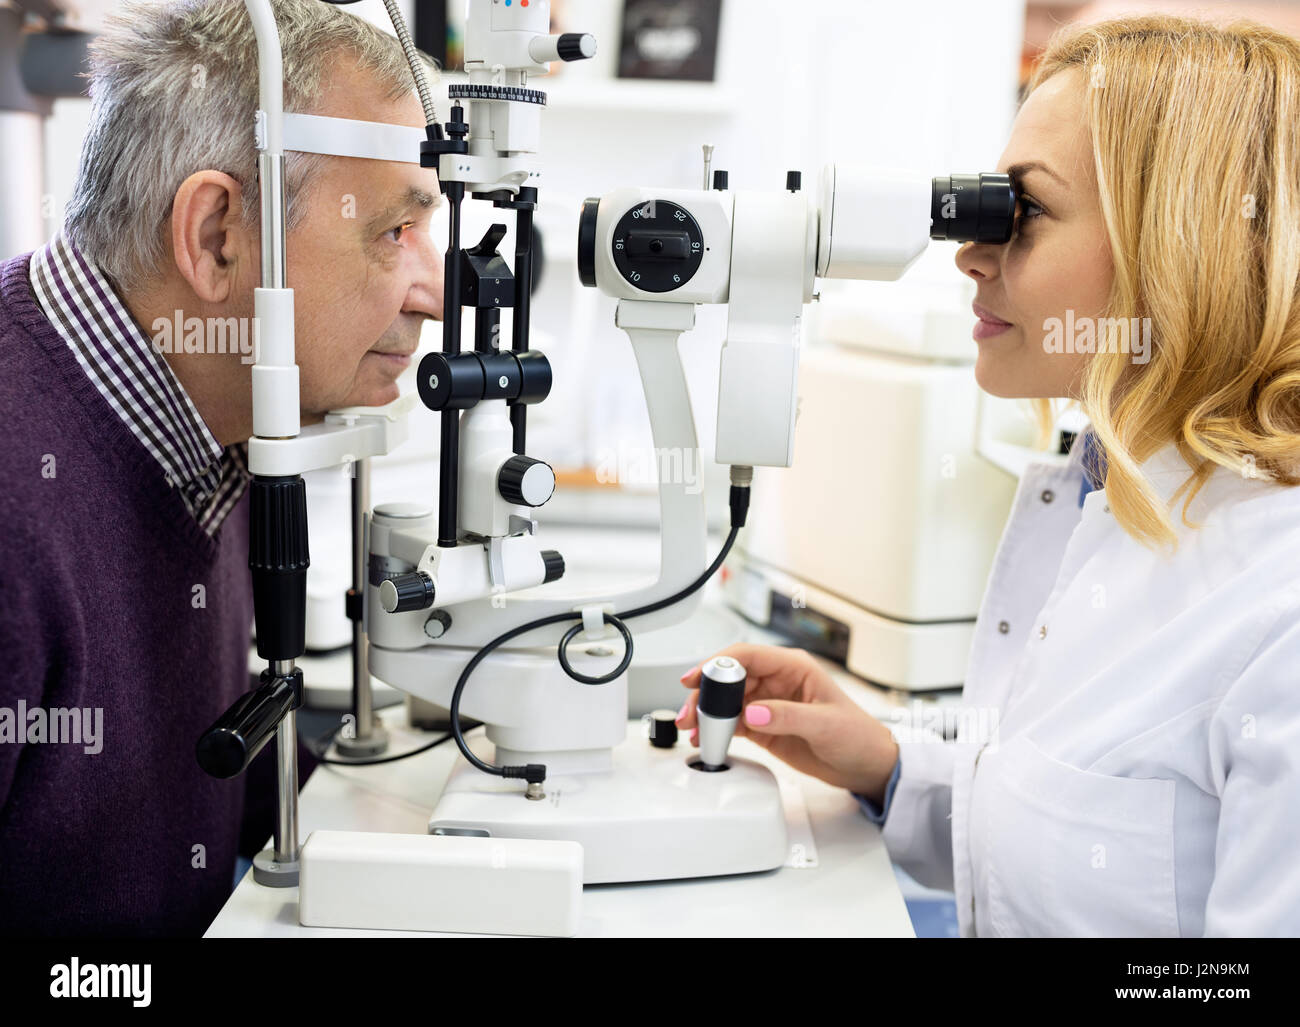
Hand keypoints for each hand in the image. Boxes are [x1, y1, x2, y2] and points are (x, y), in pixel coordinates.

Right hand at [678, 643, 899, 803]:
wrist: (866, 766)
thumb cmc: (858, 736)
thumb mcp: (825, 725)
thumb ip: (787, 716)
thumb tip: (753, 712)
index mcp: (793, 667)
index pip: (747, 656)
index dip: (718, 663)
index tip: (697, 676)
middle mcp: (777, 681)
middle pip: (729, 678)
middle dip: (705, 693)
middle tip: (690, 712)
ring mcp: (768, 704)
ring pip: (726, 701)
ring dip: (706, 713)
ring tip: (692, 729)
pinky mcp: (763, 726)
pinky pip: (732, 722)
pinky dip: (716, 730)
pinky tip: (706, 738)